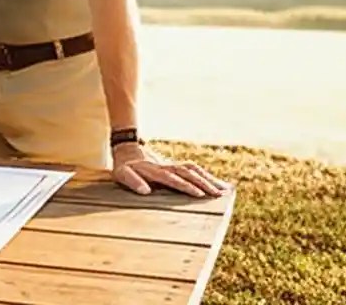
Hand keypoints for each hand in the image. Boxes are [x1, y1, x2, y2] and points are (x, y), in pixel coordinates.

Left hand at [111, 142, 230, 197]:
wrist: (127, 150)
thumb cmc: (123, 166)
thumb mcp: (122, 174)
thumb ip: (132, 181)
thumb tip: (145, 191)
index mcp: (154, 170)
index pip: (173, 178)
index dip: (186, 186)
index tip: (199, 194)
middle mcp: (167, 166)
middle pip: (188, 173)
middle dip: (204, 184)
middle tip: (219, 195)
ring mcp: (173, 165)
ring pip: (194, 170)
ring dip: (208, 179)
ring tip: (224, 190)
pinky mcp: (176, 167)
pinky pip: (194, 170)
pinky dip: (207, 176)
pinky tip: (217, 184)